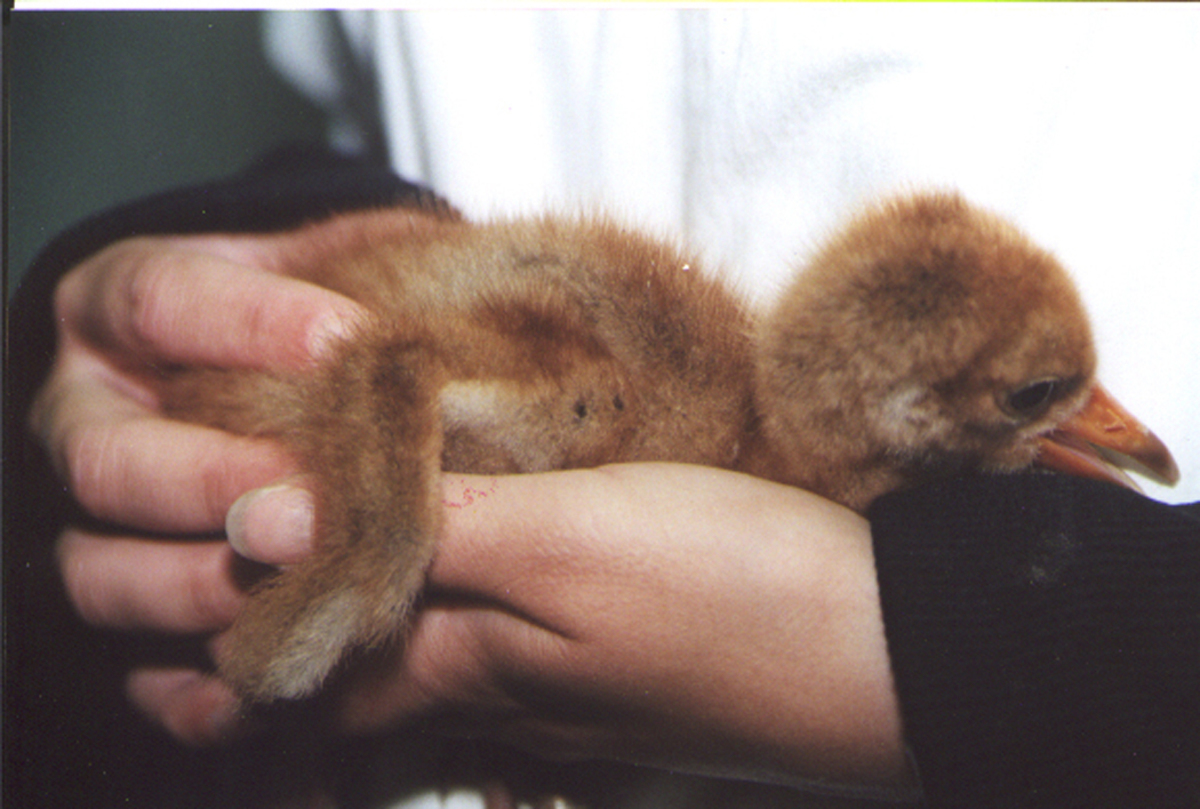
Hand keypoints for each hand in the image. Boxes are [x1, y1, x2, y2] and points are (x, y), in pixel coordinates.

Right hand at [30, 227, 368, 738]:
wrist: (271, 391)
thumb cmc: (314, 321)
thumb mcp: (331, 260)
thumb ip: (364, 264)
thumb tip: (447, 305)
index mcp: (116, 311)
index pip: (159, 301)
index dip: (251, 323)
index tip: (352, 344)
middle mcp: (83, 419)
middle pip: (105, 462)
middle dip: (214, 484)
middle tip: (317, 498)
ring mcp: (89, 527)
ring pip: (98, 576)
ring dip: (203, 593)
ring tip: (305, 591)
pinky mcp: (124, 619)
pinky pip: (133, 676)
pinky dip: (199, 695)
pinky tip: (272, 688)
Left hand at [130, 464, 909, 790]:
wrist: (895, 657)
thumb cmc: (741, 590)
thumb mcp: (572, 539)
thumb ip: (421, 531)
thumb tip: (265, 520)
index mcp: (476, 657)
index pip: (313, 653)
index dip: (229, 631)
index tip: (161, 594)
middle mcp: (509, 695)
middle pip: (358, 696)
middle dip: (270, 679)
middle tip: (189, 671)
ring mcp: (570, 701)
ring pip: (425, 696)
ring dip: (350, 679)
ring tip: (296, 665)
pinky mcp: (626, 683)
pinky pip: (502, 689)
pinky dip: (445, 674)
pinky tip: (457, 664)